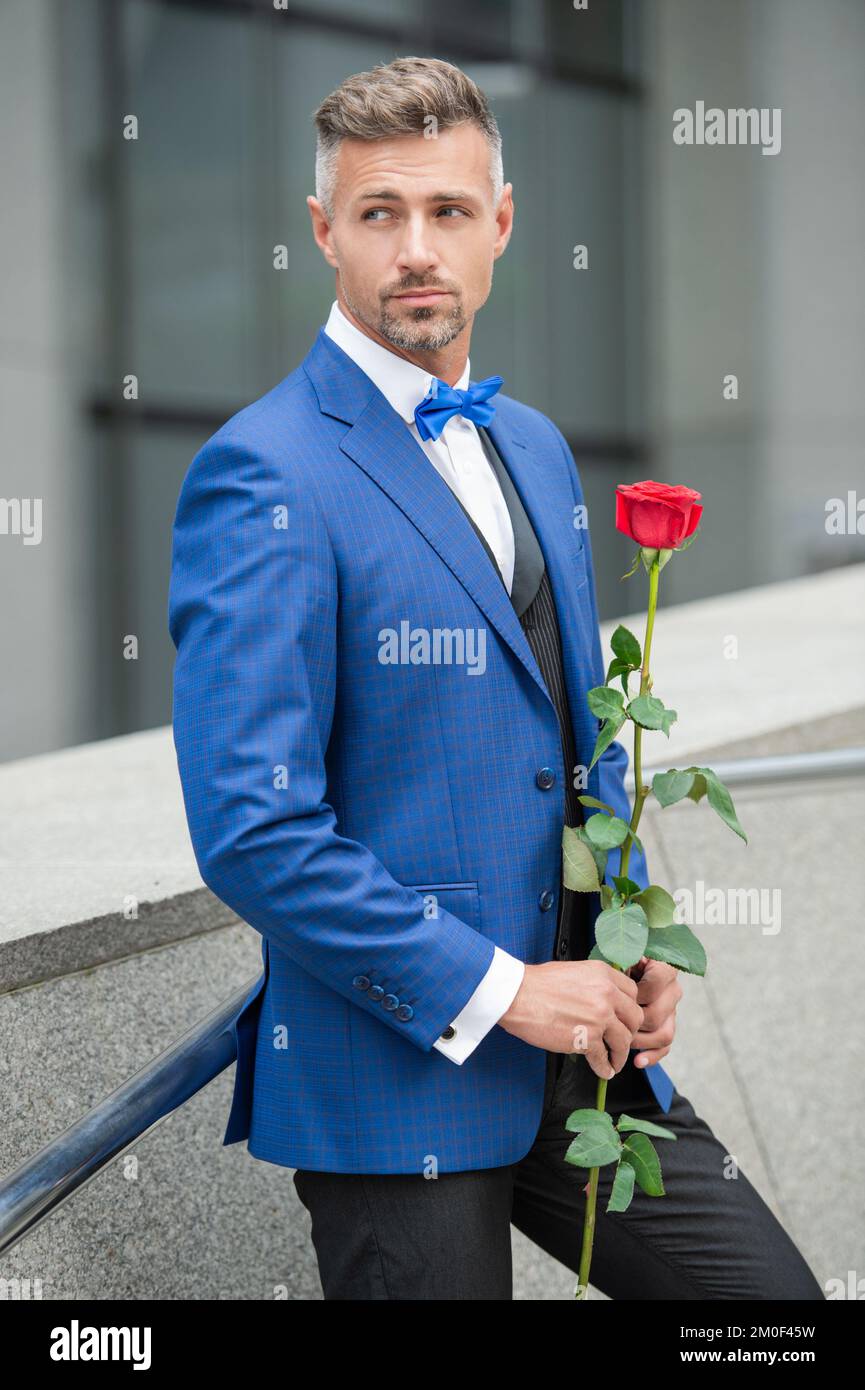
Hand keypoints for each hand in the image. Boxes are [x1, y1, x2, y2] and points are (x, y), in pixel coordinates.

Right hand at [498, 960, 643, 1080]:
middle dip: (629, 1031)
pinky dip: (605, 1068)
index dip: (629, 1009)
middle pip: (635, 1018)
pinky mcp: (587, 1039)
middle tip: (621, 1039)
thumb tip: (604, 1000)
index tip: (624, 1019)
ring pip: (624, 1041)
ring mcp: (599, 1018)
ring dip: (620, 1054)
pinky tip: (603, 1071)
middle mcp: (607, 994)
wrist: (516, 996)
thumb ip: (595, 983)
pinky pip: (604, 1058)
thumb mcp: (574, 971)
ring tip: (614, 1061)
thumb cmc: (537, 983)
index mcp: (604, 974)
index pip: (633, 994)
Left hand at [626, 956, 683, 1067]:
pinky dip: (652, 1056)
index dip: (636, 993)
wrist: (625, 968)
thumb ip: (623, 962)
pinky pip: (665, 1046)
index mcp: (665, 968)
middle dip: (632, 1023)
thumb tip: (621, 973)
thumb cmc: (619, 961)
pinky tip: (638, 1061)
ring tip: (621, 1043)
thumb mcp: (621, 954)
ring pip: (663, 1034)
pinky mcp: (668, 1026)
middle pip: (655, 1015)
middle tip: (613, 1023)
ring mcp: (672, 1010)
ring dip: (640, 1042)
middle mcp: (673, 990)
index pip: (656, 984)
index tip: (619, 995)